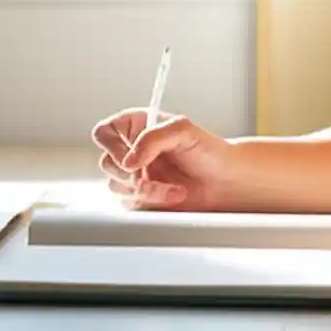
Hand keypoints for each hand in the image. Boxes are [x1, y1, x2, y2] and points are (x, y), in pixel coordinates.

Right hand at [90, 109, 234, 210]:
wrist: (225, 182)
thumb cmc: (209, 151)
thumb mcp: (183, 130)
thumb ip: (152, 138)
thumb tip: (130, 159)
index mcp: (137, 127)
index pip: (105, 133)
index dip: (111, 146)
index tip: (130, 157)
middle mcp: (132, 150)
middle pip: (107, 163)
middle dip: (132, 174)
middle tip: (152, 174)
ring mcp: (136, 175)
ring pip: (117, 187)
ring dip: (146, 190)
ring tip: (173, 187)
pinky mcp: (141, 197)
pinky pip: (130, 204)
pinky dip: (151, 202)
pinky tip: (173, 196)